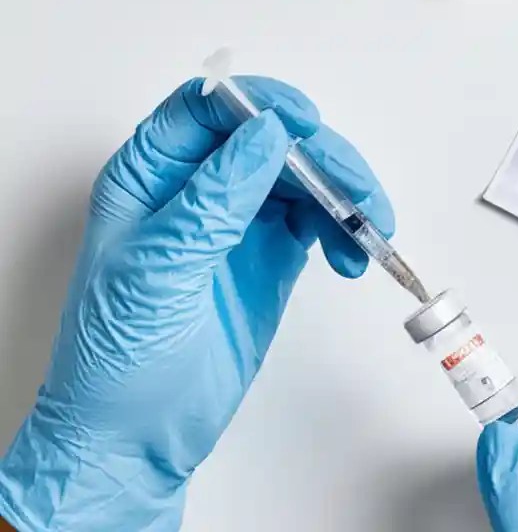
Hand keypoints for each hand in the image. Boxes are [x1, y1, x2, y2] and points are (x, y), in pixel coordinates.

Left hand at [0, 78, 392, 530]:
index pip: (206, 110)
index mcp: (149, 179)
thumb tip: (267, 133)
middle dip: (323, 159)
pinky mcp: (270, 258)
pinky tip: (353, 257)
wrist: (133, 439)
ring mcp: (236, 223)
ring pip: (303, 179)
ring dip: (345, 196)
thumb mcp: (160, 271)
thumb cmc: (119, 359)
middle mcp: (195, 190)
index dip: (259, 104)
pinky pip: (318, 223)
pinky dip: (346, 231)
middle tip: (358, 194)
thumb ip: (214, 199)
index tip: (306, 124)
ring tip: (371, 231)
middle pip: (272, 140)